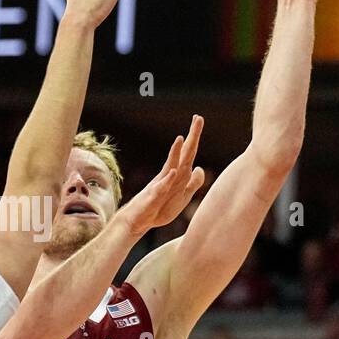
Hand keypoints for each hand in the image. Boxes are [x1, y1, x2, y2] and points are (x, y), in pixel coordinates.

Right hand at [117, 116, 205, 236]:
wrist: (138, 220)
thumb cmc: (158, 209)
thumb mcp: (181, 197)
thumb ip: (192, 183)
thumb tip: (200, 168)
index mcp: (177, 175)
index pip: (189, 154)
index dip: (195, 138)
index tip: (199, 119)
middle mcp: (169, 175)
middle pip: (183, 155)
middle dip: (191, 137)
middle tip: (198, 118)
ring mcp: (160, 185)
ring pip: (171, 167)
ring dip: (176, 153)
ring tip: (182, 138)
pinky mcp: (153, 197)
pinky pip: (161, 187)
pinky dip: (168, 179)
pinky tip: (174, 171)